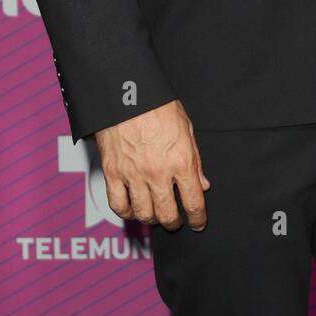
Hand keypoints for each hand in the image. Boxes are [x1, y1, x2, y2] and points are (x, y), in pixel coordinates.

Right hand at [95, 99, 210, 231]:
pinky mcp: (113, 173)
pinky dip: (126, 212)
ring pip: (144, 214)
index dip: (197, 218)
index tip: (198, 223)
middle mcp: (158, 173)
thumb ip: (195, 162)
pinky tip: (133, 209)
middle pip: (167, 214)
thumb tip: (202, 185)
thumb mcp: (186, 129)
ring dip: (152, 219)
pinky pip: (118, 205)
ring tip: (155, 215)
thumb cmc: (158, 106)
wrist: (127, 93)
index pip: (193, 202)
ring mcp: (134, 175)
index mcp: (181, 161)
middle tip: (175, 221)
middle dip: (174, 222)